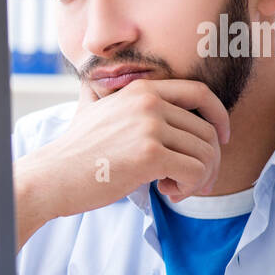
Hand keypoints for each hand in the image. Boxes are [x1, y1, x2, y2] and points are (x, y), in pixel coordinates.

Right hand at [13, 78, 229, 244]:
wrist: (52, 176)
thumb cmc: (73, 151)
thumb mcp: (90, 109)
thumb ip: (104, 95)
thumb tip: (93, 82)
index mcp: (142, 90)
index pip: (200, 94)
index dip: (219, 117)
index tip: (221, 140)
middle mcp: (149, 103)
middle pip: (207, 131)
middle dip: (209, 162)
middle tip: (194, 182)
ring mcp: (150, 127)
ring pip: (205, 154)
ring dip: (198, 178)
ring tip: (175, 189)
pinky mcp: (150, 155)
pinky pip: (194, 172)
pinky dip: (188, 188)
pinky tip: (167, 192)